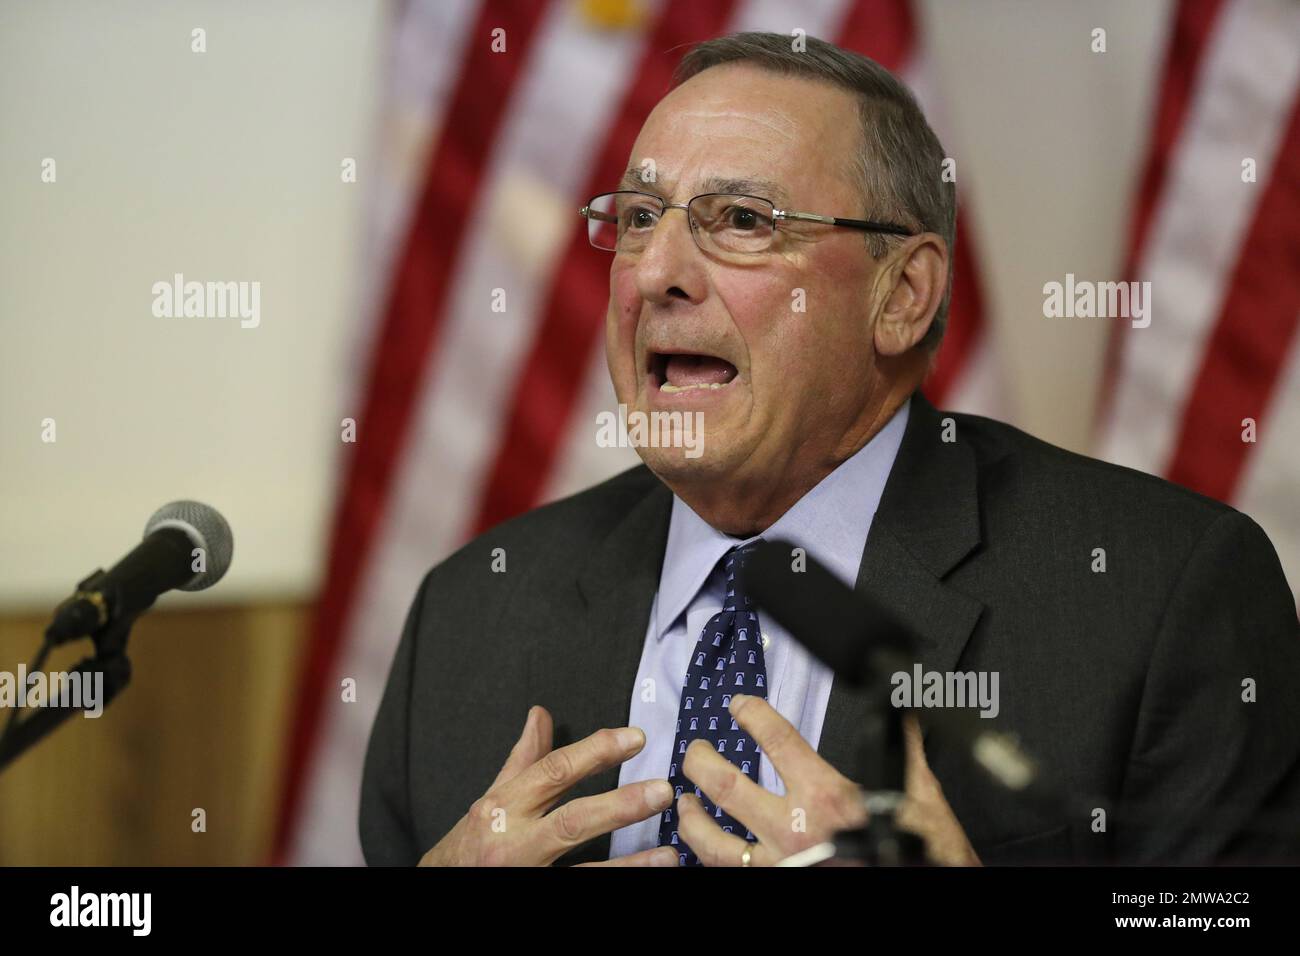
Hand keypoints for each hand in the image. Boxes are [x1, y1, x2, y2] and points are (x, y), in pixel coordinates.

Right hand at [418, 705, 678, 865]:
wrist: (441, 884)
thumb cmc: (470, 842)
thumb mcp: (492, 797)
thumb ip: (523, 759)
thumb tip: (541, 714)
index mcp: (503, 806)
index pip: (553, 772)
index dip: (596, 752)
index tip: (635, 737)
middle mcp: (513, 842)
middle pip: (571, 821)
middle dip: (618, 805)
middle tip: (662, 790)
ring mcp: (527, 874)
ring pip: (584, 868)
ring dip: (630, 863)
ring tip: (669, 852)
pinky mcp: (538, 896)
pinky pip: (582, 890)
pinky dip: (616, 882)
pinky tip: (649, 876)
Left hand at [676, 695, 979, 865]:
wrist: (928, 889)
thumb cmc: (922, 852)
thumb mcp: (920, 794)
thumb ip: (902, 748)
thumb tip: (903, 710)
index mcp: (826, 796)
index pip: (775, 739)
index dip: (751, 714)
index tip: (739, 706)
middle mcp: (794, 830)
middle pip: (725, 785)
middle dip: (700, 762)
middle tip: (696, 751)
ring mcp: (779, 865)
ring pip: (713, 841)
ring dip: (691, 817)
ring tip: (684, 802)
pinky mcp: (774, 886)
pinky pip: (727, 874)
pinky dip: (706, 860)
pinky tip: (701, 851)